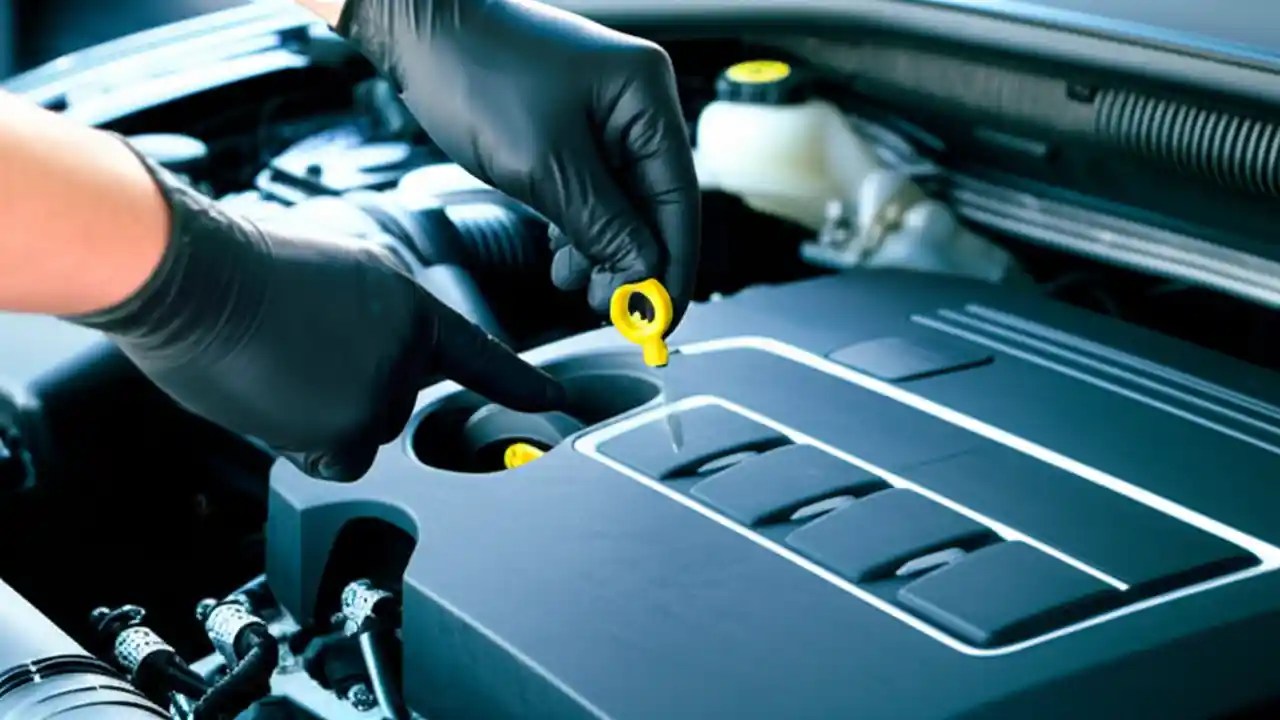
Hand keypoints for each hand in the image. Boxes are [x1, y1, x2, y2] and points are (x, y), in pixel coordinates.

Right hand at [70, 147, 563, 480]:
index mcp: (409, 305)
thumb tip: (369, 351)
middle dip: (351, 393)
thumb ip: (373, 317)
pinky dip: (306, 445)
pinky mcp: (345, 431)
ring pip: (361, 431)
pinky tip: (276, 402)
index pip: (478, 355)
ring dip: (323, 417)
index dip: (518, 383)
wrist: (194, 275)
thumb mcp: (334, 269)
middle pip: (395, 404)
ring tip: (279, 370)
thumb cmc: (242, 267)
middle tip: (300, 359)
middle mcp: (406, 352)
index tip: (553, 401)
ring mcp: (380, 393)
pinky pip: (336, 460)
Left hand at [335, 0, 700, 328]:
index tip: (661, 319)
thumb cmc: (476, 74)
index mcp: (646, 96)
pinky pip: (592, 190)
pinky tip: (564, 257)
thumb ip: (601, 224)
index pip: (679, 198)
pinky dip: (580, 228)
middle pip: (653, 204)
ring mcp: (603, 115)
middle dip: (634, 262)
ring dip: (604, 251)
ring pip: (621, 203)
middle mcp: (635, 103)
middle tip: (612, 311)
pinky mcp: (571, 128)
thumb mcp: (544, 164)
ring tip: (578, 287)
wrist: (417, 29)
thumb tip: (644, 272)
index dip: (673, 264)